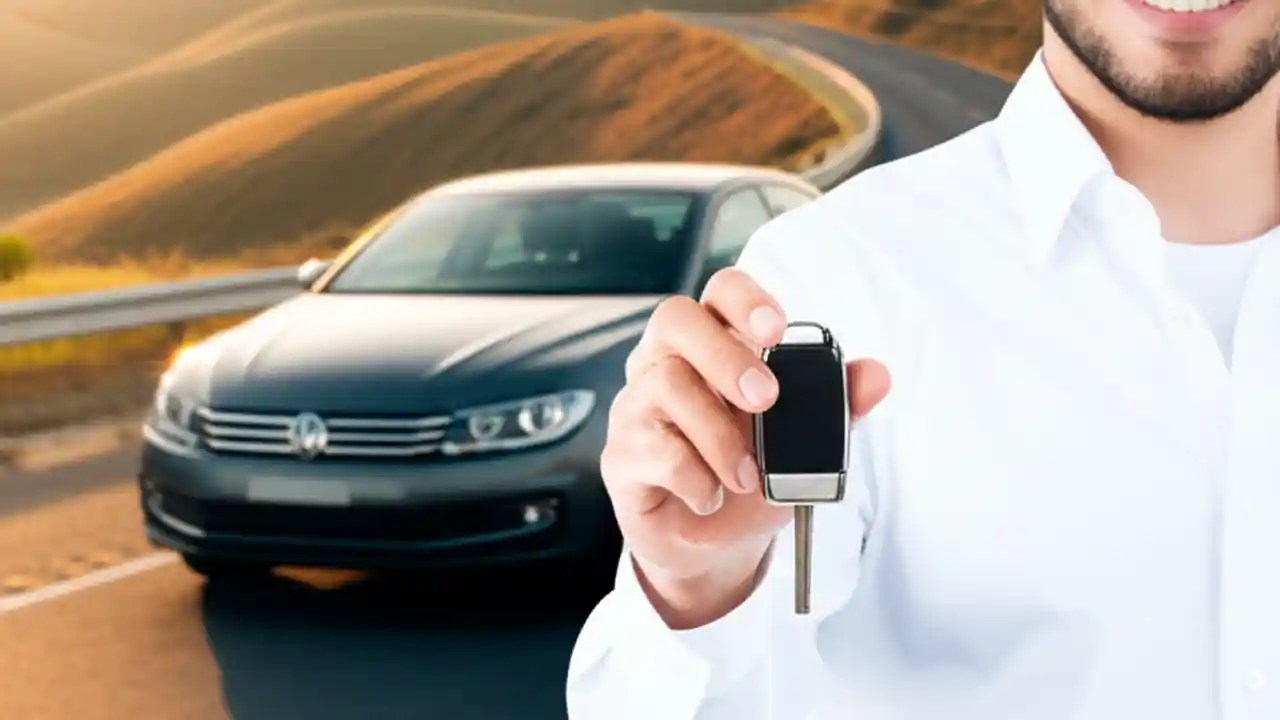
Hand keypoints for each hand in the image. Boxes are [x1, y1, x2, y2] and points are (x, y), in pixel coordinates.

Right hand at [601, 267, 890, 628]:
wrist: (714, 547)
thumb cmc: (750, 477)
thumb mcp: (804, 444)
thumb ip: (836, 406)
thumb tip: (877, 376)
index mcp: (713, 345)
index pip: (718, 293)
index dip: (745, 300)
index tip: (776, 331)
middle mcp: (667, 363)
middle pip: (676, 321)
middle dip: (725, 355)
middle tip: (766, 400)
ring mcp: (637, 405)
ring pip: (666, 385)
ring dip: (718, 435)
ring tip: (747, 477)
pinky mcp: (621, 454)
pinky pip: (654, 448)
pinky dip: (695, 477)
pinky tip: (711, 496)